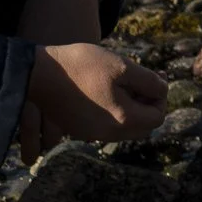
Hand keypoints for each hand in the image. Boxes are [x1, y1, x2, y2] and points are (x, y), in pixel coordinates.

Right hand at [23, 41, 165, 161]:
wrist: (40, 74)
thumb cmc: (83, 66)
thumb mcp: (123, 66)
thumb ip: (148, 81)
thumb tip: (162, 91)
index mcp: (121, 120)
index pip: (157, 118)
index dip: (161, 98)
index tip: (156, 77)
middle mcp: (107, 134)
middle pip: (142, 127)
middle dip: (148, 104)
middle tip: (144, 81)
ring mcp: (90, 134)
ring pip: (124, 128)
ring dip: (132, 108)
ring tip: (126, 83)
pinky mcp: (77, 129)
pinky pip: (106, 126)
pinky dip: (115, 112)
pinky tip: (107, 90)